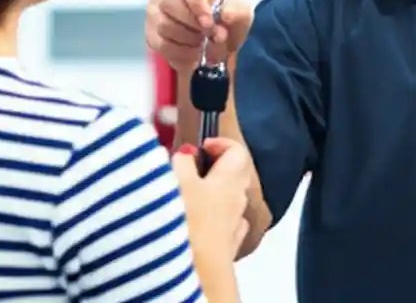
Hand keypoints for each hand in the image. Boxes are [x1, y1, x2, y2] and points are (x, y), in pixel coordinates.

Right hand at [147, 0, 252, 74]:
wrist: (219, 35)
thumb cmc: (227, 15)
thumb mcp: (241, 9)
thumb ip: (238, 10)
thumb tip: (226, 16)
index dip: (197, 3)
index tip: (209, 23)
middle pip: (168, 2)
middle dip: (192, 24)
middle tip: (211, 36)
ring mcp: (154, 9)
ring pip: (164, 25)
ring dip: (189, 39)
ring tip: (204, 41)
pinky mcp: (151, 32)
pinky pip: (161, 44)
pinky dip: (181, 53)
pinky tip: (194, 51)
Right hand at [172, 138, 252, 263]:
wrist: (196, 270)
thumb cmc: (190, 224)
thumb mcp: (178, 180)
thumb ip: (182, 161)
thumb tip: (185, 154)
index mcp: (230, 180)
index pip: (238, 151)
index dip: (221, 144)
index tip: (202, 146)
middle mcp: (237, 201)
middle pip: (236, 174)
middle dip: (217, 167)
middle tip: (193, 167)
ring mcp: (233, 225)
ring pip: (229, 201)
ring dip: (213, 194)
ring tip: (187, 195)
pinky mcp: (225, 247)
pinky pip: (224, 226)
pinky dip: (213, 219)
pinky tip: (196, 222)